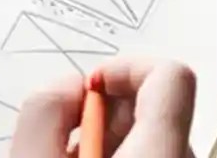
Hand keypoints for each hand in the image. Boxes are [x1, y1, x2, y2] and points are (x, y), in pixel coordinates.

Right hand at [11, 58, 196, 157]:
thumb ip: (45, 108)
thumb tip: (68, 84)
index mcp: (159, 154)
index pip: (171, 76)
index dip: (125, 67)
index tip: (91, 85)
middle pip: (158, 103)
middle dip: (107, 106)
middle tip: (69, 135)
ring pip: (152, 132)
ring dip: (109, 136)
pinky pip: (152, 152)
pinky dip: (117, 154)